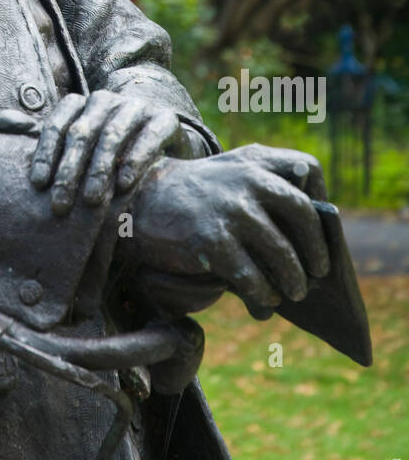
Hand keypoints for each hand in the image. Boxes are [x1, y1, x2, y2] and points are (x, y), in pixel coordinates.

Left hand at [29, 90, 179, 215]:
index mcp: (80, 105)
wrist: (158, 140)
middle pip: (82, 132)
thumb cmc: (105, 149)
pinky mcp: (164, 119)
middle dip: (69, 170)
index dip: (45, 153)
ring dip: (100, 169)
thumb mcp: (71, 142)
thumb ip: (36, 134)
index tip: (37, 185)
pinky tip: (125, 185)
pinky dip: (136, 160)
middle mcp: (106, 101)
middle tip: (60, 205)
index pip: (57, 124)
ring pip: (113, 134)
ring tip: (91, 202)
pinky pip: (149, 136)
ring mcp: (136, 107)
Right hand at [123, 145, 329, 315]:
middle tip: (318, 272)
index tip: (320, 226)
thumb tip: (303, 249)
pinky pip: (253, 277)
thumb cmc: (192, 198)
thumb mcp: (227, 176)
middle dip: (315, 249)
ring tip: (294, 293)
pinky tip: (263, 300)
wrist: (139, 203)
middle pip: (303, 215)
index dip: (320, 199)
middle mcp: (247, 180)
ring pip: (282, 253)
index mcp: (253, 160)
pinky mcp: (213, 241)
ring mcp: (231, 210)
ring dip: (293, 279)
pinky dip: (264, 294)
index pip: (306, 169)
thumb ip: (262, 193)